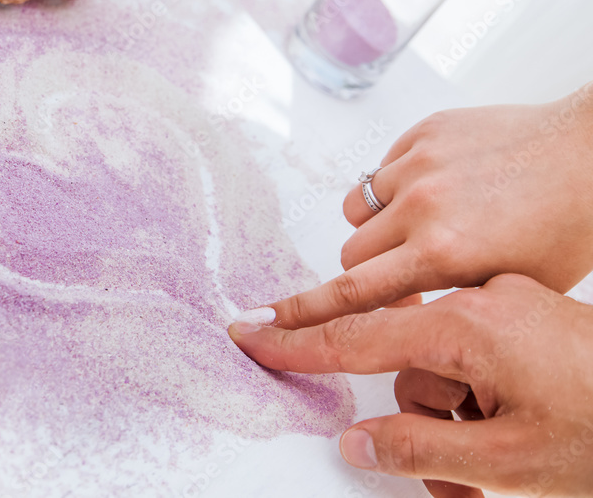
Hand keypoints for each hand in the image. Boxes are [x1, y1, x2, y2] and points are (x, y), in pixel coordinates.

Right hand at [229, 275, 592, 497]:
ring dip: (457, 410)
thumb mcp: (512, 462)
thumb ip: (419, 447)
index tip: (249, 334)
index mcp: (468, 326)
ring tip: (510, 448)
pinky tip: (521, 412)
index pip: (357, 335)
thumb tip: (356, 441)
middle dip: (423, 417)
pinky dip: (476, 385)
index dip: (297, 342)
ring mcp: (505, 298)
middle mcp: (480, 299)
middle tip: (464, 474)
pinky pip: (467, 341)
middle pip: (405, 359)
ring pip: (439, 358)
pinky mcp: (524, 306)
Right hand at [269, 85, 592, 328]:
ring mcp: (419, 163)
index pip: (348, 294)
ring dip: (379, 228)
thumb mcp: (510, 288)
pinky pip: (380, 171)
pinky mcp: (422, 132)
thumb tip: (389, 304)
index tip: (257, 323)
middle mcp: (423, 207)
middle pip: (348, 255)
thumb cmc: (566, 228)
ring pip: (356, 212)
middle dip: (367, 272)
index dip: (299, 316)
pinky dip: (397, 188)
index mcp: (446, 255)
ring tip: (427, 224)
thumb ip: (438, 300)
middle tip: (407, 272)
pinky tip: (443, 188)